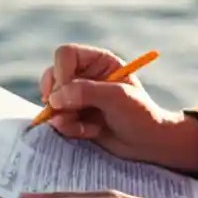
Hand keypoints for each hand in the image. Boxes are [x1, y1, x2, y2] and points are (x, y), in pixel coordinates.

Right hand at [39, 44, 197, 171]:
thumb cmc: (140, 114)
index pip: (65, 55)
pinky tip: (89, 132)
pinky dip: (68, 128)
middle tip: (71, 113)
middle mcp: (84, 75)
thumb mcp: (117, 98)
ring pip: (50, 100)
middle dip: (57, 98)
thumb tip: (55, 98)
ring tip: (86, 127)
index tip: (67, 92)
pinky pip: (56, 119)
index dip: (62, 72)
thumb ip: (85, 92)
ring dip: (64, 117)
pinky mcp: (74, 115)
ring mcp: (77, 96)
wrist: (147, 143)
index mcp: (98, 61)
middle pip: (51, 76)